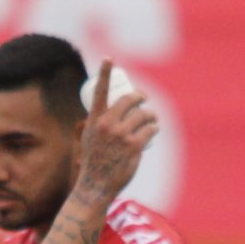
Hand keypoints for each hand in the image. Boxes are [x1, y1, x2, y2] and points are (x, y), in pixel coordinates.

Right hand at [74, 62, 158, 204]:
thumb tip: (110, 115)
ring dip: (151, 114)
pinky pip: (150, 129)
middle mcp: (107, 124)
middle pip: (130, 100)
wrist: (96, 184)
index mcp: (94, 120)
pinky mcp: (134, 146)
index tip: (109, 59)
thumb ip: (98, 126)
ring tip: (152, 118)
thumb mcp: (89, 139)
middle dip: (140, 96)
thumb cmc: (93, 162)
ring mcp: (121, 135)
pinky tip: (155, 129)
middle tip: (144, 99)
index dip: (105, 73)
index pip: (100, 92)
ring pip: (143, 115)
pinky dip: (154, 128)